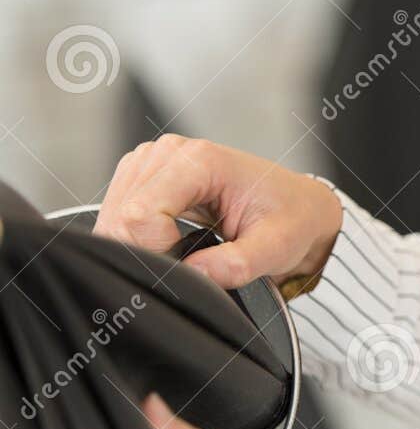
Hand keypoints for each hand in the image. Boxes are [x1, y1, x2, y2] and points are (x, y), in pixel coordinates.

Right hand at [92, 134, 342, 291]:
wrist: (298, 207)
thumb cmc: (291, 219)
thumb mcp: (276, 247)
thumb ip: (237, 264)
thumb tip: (193, 276)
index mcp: (199, 160)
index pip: (140, 214)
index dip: (155, 252)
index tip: (189, 267)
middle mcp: (169, 152)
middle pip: (121, 216)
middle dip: (144, 254)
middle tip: (185, 268)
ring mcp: (152, 162)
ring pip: (113, 216)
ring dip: (137, 248)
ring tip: (180, 256)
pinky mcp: (144, 177)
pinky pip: (116, 214)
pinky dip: (134, 239)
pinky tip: (165, 246)